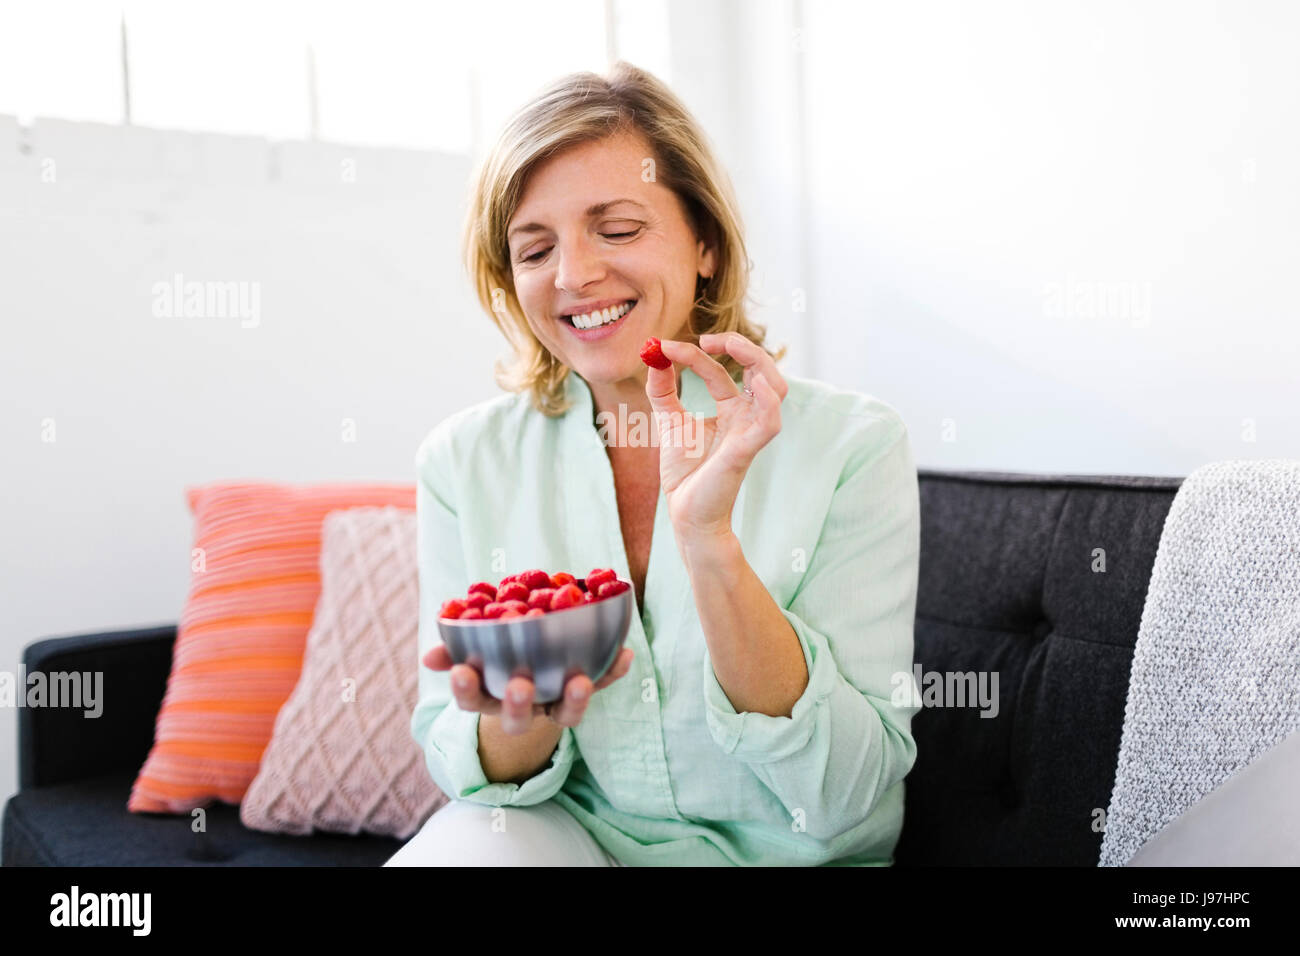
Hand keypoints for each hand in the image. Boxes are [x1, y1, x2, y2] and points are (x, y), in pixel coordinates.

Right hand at [421, 644, 634, 734]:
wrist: (537, 674)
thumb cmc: (498, 658)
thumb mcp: (473, 655)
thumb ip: (453, 652)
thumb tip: (428, 656)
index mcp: (491, 697)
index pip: (474, 700)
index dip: (467, 690)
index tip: (462, 672)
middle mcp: (526, 708)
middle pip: (519, 717)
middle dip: (518, 703)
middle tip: (520, 684)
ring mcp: (557, 704)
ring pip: (565, 713)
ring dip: (573, 699)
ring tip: (580, 680)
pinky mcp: (586, 693)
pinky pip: (603, 684)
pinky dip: (614, 671)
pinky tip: (625, 653)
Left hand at [646, 331, 788, 538]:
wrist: (685, 512)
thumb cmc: (684, 474)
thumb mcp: (670, 420)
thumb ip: (662, 389)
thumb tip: (653, 355)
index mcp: (731, 410)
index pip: (720, 370)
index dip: (695, 354)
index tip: (664, 347)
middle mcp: (746, 417)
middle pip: (760, 368)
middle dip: (738, 345)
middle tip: (707, 339)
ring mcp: (752, 431)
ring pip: (776, 386)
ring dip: (758, 360)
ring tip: (728, 345)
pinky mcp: (749, 448)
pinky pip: (771, 419)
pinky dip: (768, 397)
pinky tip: (753, 381)